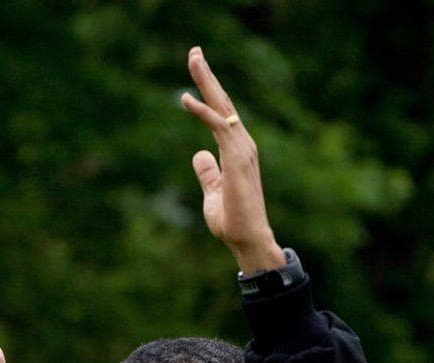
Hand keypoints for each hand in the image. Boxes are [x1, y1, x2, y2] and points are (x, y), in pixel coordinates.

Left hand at [178, 47, 285, 273]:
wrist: (248, 240)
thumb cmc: (233, 220)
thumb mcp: (213, 191)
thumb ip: (208, 172)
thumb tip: (199, 155)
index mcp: (237, 149)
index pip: (222, 113)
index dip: (209, 91)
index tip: (197, 69)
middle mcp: (242, 144)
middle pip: (223, 102)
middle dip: (208, 76)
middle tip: (195, 51)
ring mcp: (241, 149)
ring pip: (222, 107)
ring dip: (206, 82)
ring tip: (194, 58)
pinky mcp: (235, 159)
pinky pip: (218, 127)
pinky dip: (202, 111)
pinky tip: (185, 99)